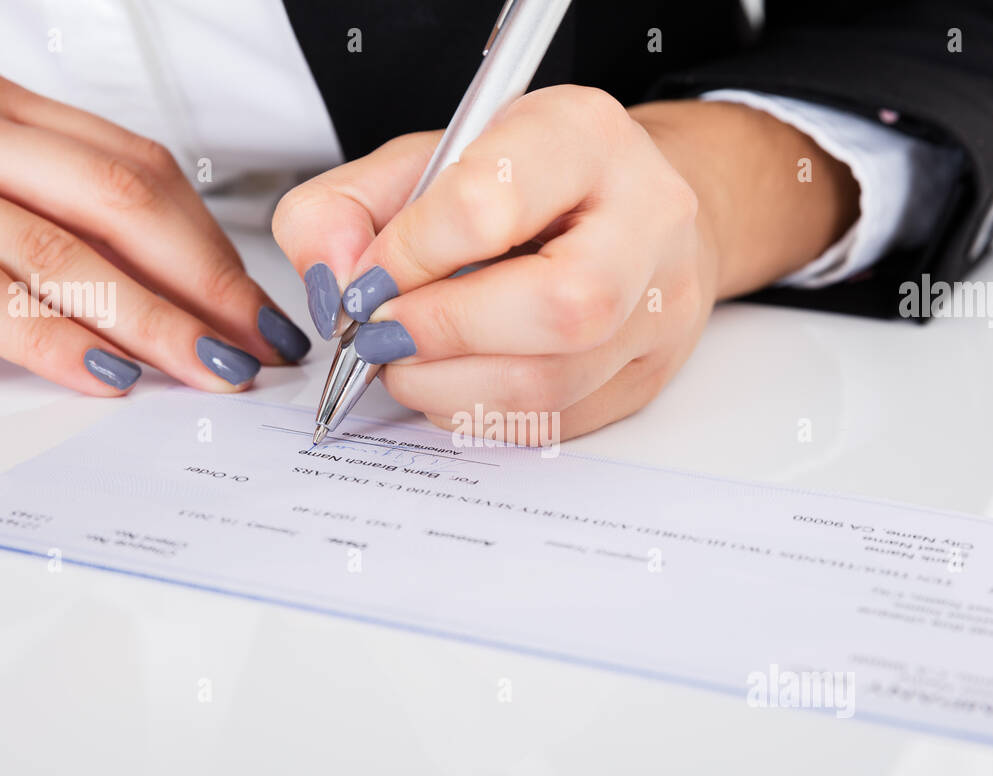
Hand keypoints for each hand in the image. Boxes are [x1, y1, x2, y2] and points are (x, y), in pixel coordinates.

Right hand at [0, 61, 309, 394]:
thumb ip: (50, 218)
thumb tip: (174, 295)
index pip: (136, 167)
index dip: (212, 244)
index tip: (257, 307)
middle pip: (118, 199)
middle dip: (204, 283)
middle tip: (253, 345)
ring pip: (59, 248)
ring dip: (151, 320)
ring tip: (206, 370)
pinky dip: (51, 340)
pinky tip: (106, 376)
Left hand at [273, 85, 857, 439]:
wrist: (623, 209)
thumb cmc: (519, 185)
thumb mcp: (421, 164)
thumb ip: (347, 209)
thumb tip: (332, 281)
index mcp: (582, 136)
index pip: (490, 204)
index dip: (409, 255)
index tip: (368, 277)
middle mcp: (645, 218)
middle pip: (559, 306)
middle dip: (443, 333)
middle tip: (383, 333)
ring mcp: (659, 306)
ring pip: (553, 381)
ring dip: (449, 386)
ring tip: (406, 360)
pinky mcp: (646, 374)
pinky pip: (552, 422)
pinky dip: (479, 413)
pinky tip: (454, 379)